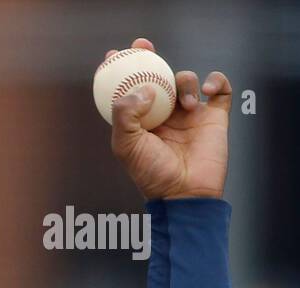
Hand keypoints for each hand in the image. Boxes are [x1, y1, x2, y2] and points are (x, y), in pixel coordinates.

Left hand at [106, 37, 231, 200]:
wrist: (185, 193)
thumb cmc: (151, 174)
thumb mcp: (125, 146)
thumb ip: (126, 115)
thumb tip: (144, 89)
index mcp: (140, 120)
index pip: (130, 89)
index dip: (123, 70)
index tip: (115, 55)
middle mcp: (164, 114)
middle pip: (157, 77)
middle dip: (149, 57)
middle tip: (143, 46)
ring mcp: (189, 114)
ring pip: (186, 79)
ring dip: (185, 81)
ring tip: (186, 104)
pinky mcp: (214, 117)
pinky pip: (220, 89)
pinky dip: (216, 81)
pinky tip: (207, 90)